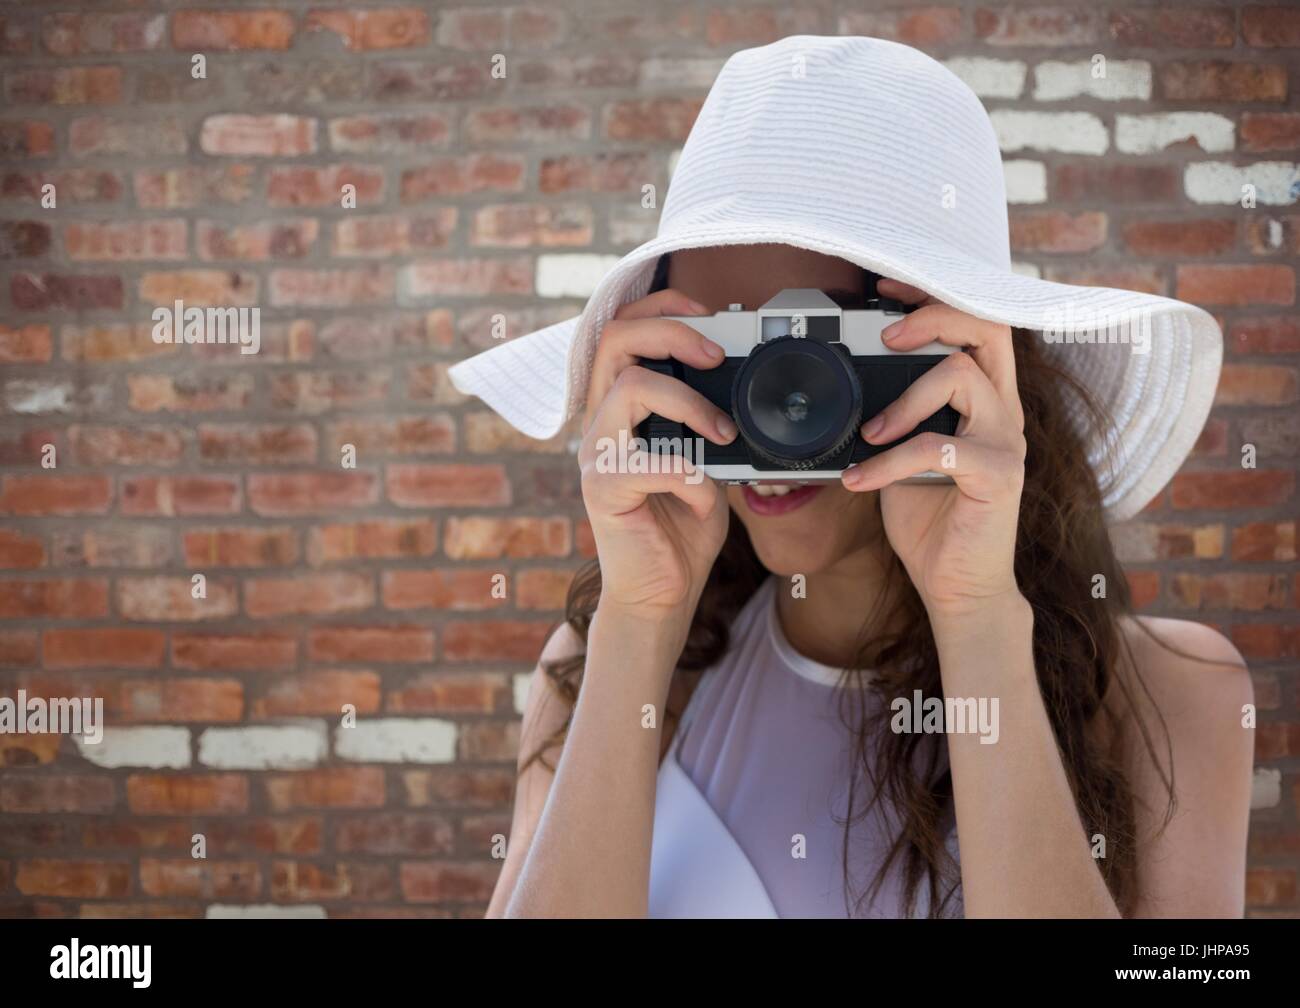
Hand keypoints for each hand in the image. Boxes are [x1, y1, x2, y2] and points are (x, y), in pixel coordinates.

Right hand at [578, 289, 736, 621]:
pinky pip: (653, 462)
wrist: (663, 593)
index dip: (664, 308)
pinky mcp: (603, 491)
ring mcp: (596, 455)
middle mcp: (601, 422)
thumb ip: (712, 423)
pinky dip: (693, 478)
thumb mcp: (708, 461)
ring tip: (723, 434)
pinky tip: (703, 501)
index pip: (623, 330)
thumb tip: (750, 386)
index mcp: (620, 407)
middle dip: (672, 331)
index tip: (711, 315)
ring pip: (631, 388)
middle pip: (615, 338)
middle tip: (716, 355)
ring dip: (689, 403)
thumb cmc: (682, 526)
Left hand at [841, 278, 1027, 618]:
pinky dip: (889, 460)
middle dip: (931, 316)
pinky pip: (938, 446)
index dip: (933, 298)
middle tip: (885, 337)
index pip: (975, 324)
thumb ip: (888, 418)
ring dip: (902, 399)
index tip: (884, 290)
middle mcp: (1002, 410)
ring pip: (960, 375)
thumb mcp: (898, 456)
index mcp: (982, 399)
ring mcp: (1005, 441)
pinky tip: (860, 479)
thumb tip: (838, 389)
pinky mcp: (997, 475)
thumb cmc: (930, 520)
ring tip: (867, 434)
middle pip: (987, 328)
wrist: (957, 586)